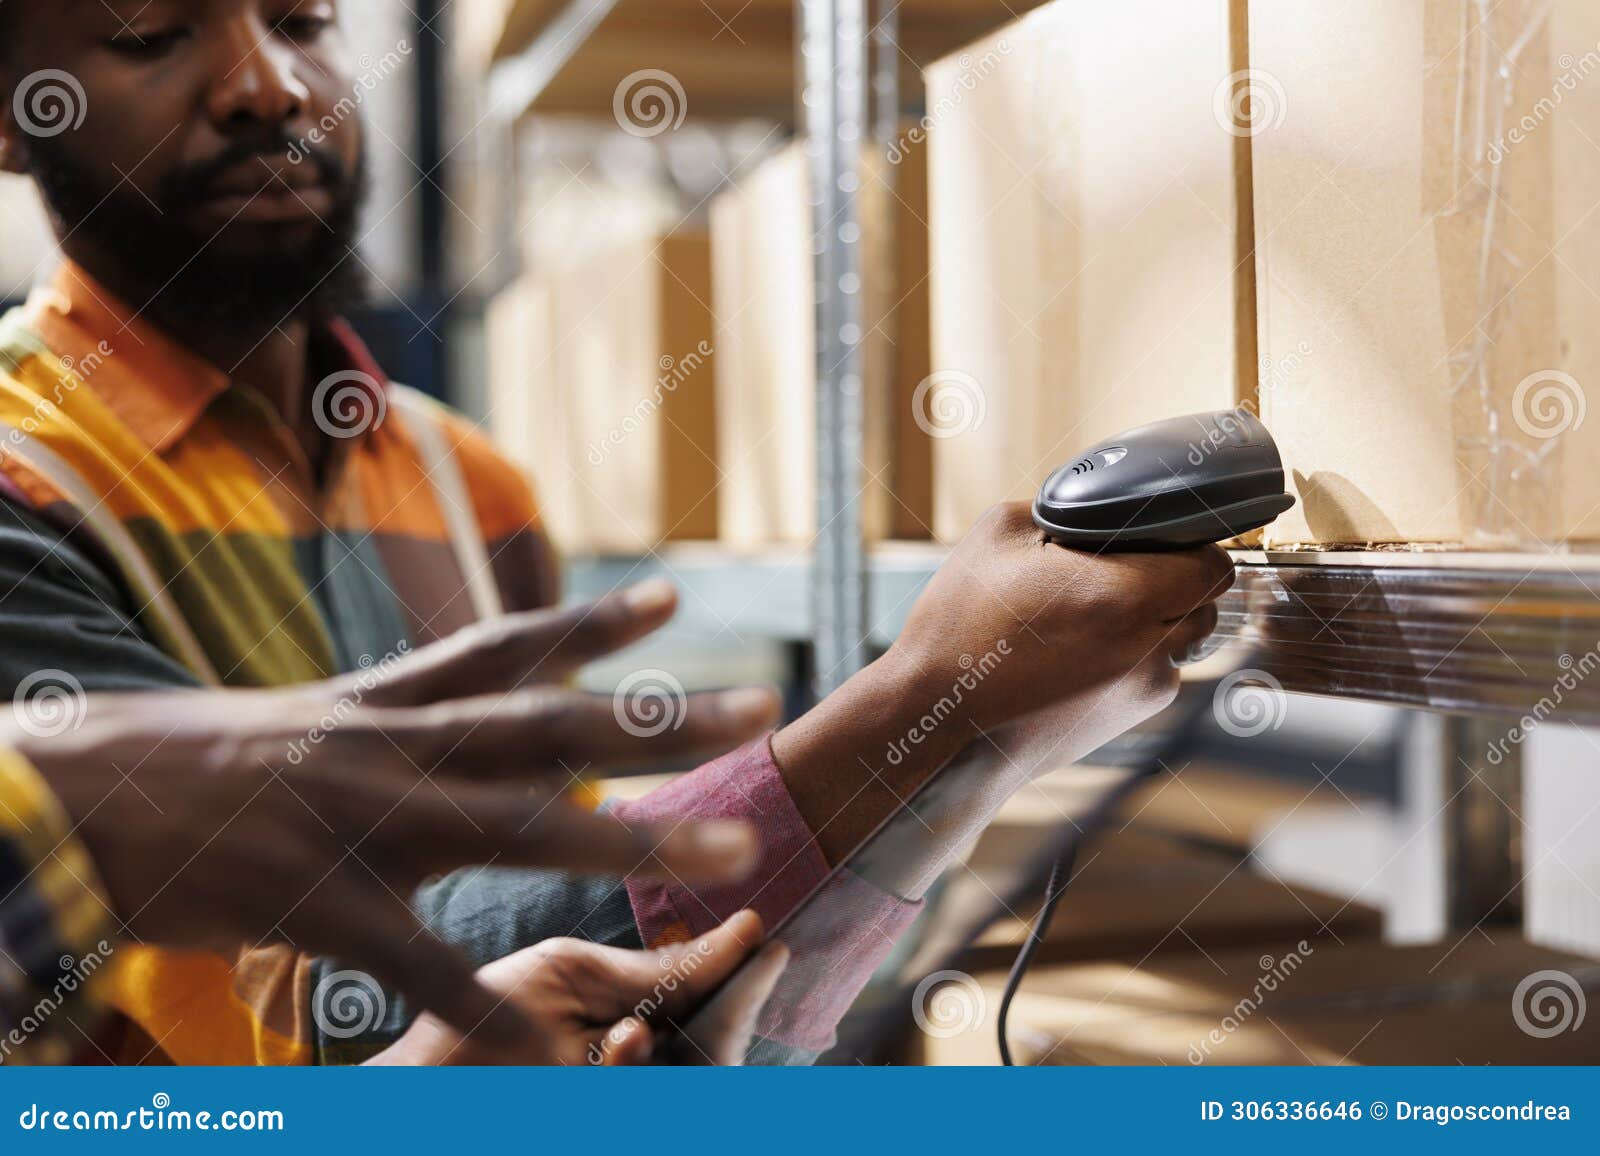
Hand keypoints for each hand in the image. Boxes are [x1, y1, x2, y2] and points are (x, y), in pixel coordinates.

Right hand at [8, 581, 779, 1042]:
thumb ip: (387, 726)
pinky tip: (560, 1060)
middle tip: (765, 706)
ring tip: (734, 852)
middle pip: (551, 724)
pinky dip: (494, 1020)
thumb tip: (451, 720)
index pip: (504, 646)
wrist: (67, 800)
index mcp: (381, 705)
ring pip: (525, 827)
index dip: (592, 621)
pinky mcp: (323, 908)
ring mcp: (364, 824)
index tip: (674, 597)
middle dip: (662, 718)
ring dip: (636, 840)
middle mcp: (392, 749)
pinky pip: (427, 972)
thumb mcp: (300, 727)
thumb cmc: (186, 769)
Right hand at [892, 502, 1233, 730]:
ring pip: (1183, 636)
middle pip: (1204, 600)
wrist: (941, 724)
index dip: (1188, 544)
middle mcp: (1149, 647)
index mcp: (1124, 596)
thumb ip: (1066, 508)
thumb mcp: (999, 535)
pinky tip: (1076, 651)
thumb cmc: (961, 631)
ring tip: (1087, 615)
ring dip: (1154, 618)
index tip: (1157, 540)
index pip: (1212, 563)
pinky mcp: (1132, 717)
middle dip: (1172, 579)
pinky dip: (1132, 654)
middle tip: (1115, 572)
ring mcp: (1145, 689)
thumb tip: (1099, 508)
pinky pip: (1156, 668)